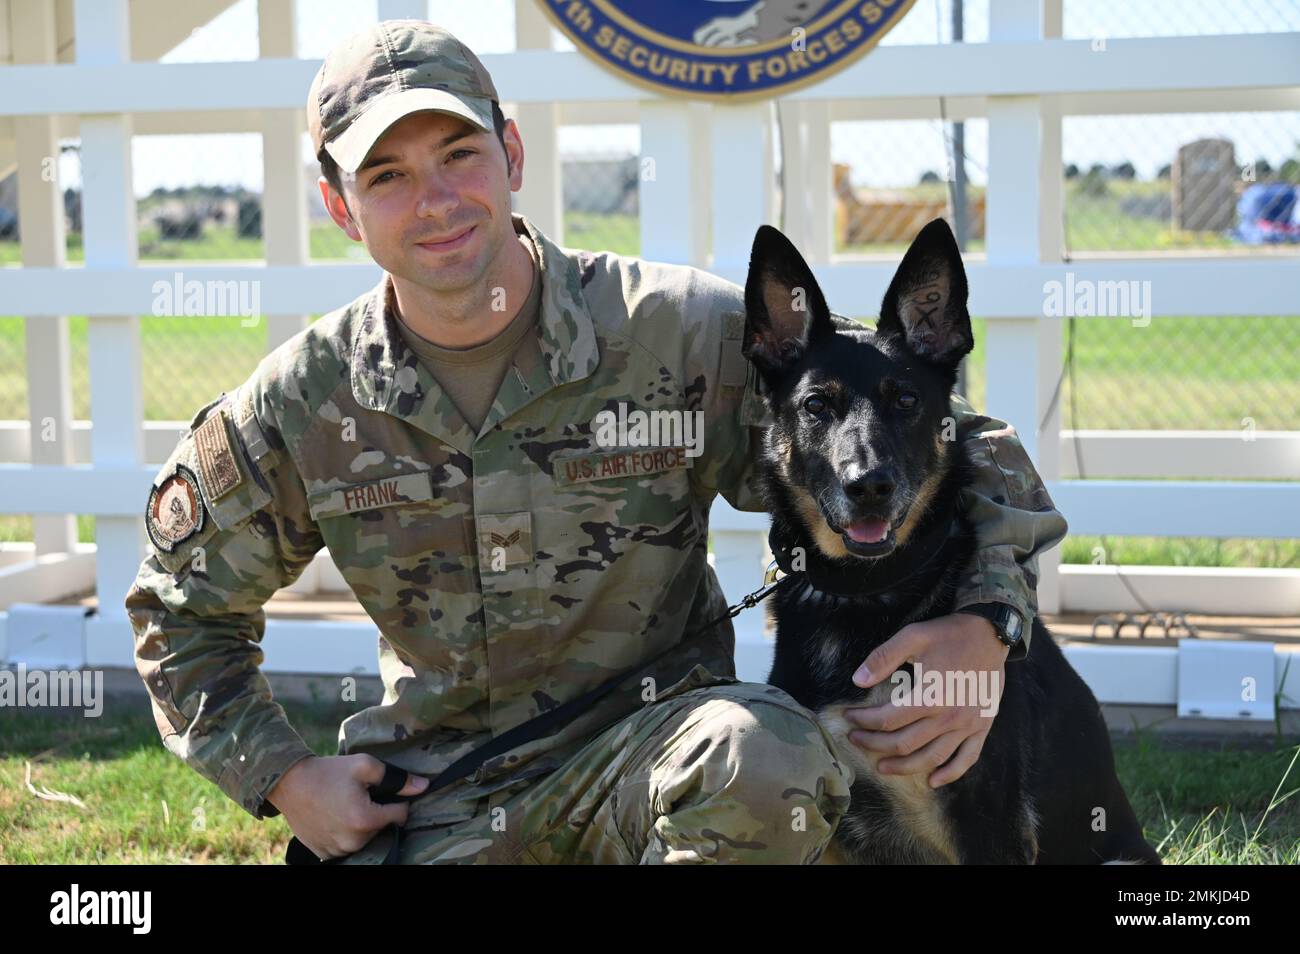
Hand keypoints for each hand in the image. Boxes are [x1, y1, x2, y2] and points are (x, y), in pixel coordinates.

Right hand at [266, 754, 428, 859]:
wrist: (289, 784)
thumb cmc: (328, 772)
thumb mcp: (364, 765)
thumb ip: (396, 778)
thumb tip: (423, 786)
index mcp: (365, 820)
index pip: (401, 815)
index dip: (397, 800)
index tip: (383, 791)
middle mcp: (353, 841)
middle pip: (382, 828)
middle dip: (377, 812)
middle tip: (359, 795)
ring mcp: (337, 850)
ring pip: (365, 838)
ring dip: (362, 824)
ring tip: (345, 805)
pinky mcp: (325, 854)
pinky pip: (347, 845)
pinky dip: (345, 833)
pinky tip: (335, 817)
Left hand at [844, 613, 1008, 787]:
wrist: (991, 634)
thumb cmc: (949, 634)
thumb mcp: (913, 636)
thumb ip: (883, 657)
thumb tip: (857, 680)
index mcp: (931, 696)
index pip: (888, 719)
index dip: (864, 721)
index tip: (849, 718)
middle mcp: (950, 716)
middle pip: (905, 743)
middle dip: (874, 744)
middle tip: (855, 740)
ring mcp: (968, 725)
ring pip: (931, 757)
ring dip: (904, 767)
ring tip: (881, 767)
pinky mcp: (982, 727)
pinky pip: (967, 759)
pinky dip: (950, 773)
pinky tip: (933, 780)